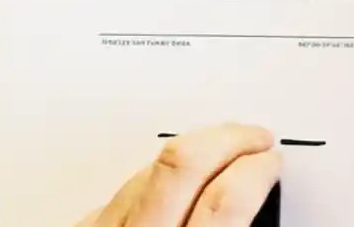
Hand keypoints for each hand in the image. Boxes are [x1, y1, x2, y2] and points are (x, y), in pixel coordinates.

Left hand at [78, 124, 280, 226]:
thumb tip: (257, 196)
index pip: (227, 198)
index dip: (258, 169)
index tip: (270, 160)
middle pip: (185, 160)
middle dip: (231, 136)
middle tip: (254, 136)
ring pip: (152, 165)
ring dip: (197, 147)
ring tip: (220, 146)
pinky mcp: (84, 225)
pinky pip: (126, 186)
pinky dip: (156, 175)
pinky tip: (173, 180)